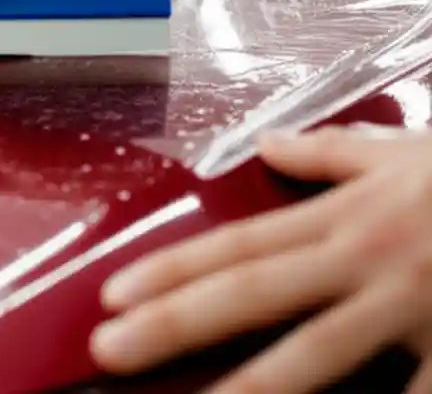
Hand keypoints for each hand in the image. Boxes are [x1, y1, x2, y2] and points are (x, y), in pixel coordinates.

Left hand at [91, 125, 431, 392]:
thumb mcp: (403, 152)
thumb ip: (330, 153)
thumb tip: (268, 141)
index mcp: (345, 216)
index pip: (239, 245)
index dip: (171, 270)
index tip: (110, 294)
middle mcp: (366, 259)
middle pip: (255, 296)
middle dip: (177, 324)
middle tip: (109, 350)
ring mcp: (415, 306)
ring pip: (321, 354)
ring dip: (257, 387)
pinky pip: (418, 388)